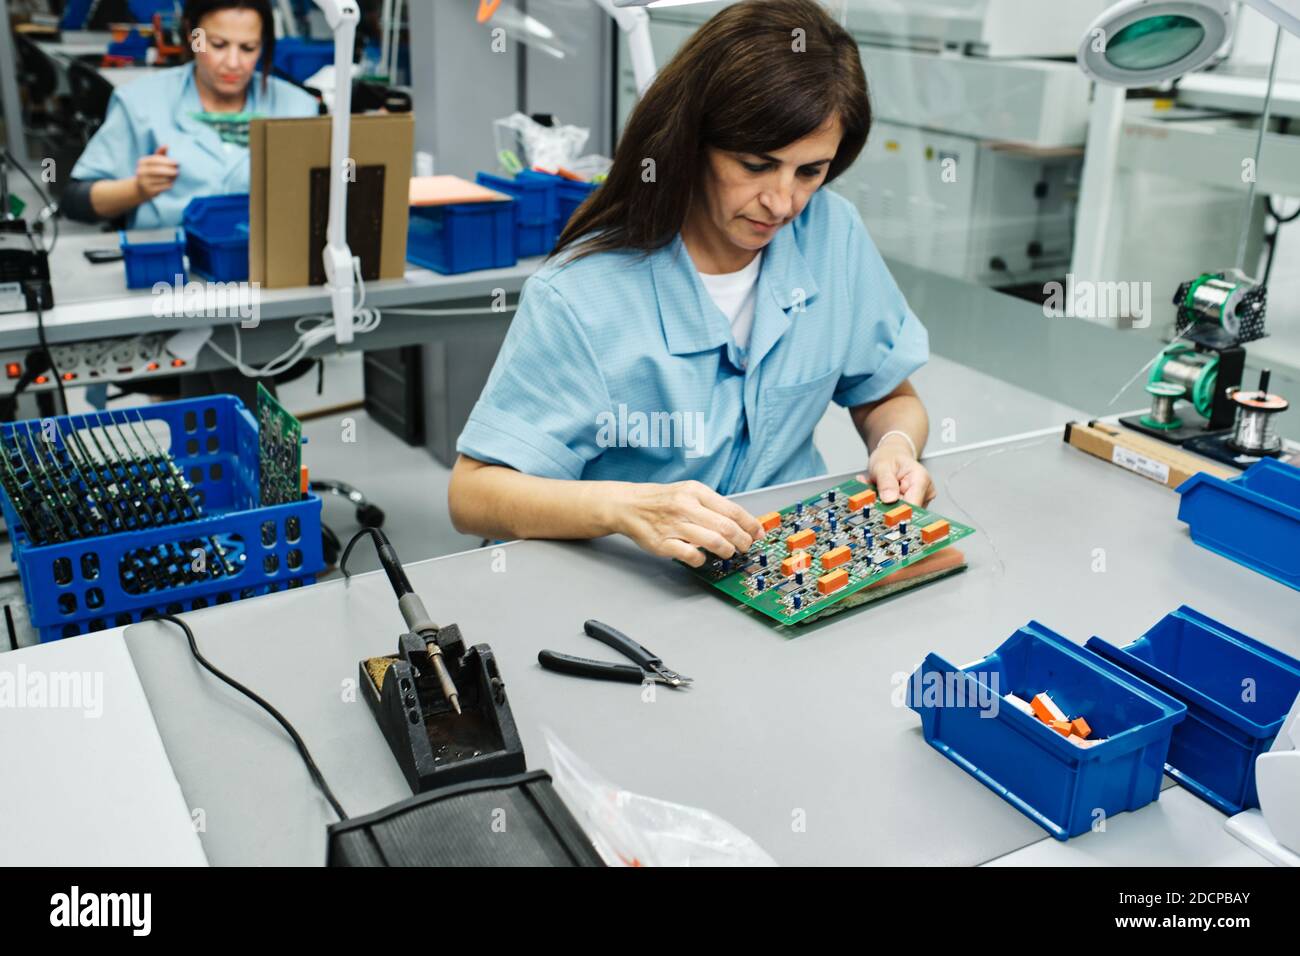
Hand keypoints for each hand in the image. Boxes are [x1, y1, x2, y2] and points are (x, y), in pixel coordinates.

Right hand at [134, 146, 178, 200]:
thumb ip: (160, 154)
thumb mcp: (154, 162)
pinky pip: (161, 187)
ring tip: (175, 176)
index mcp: (142, 162)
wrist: (142, 188)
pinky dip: (168, 185)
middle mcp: (140, 171)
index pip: (154, 160)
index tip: (177, 163)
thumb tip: (166, 145)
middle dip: (168, 170)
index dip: (166, 161)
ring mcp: (143, 181)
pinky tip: (171, 183)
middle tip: (177, 171)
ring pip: (160, 179)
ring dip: (170, 178)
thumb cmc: (151, 171)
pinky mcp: (148, 190)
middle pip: (156, 170)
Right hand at [612, 480, 764, 566]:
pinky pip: (692, 555)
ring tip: (728, 552)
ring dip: (727, 551)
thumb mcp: (688, 492)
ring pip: (713, 541)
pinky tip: (702, 556)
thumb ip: (712, 505)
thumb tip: (742, 522)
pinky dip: (702, 559)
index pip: (732, 509)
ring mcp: (674, 525)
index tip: (759, 533)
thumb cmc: (663, 500)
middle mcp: (686, 506)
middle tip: (746, 546)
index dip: (750, 524)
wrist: (629, 505)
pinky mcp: (663, 543)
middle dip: (743, 540)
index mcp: (695, 492)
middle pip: (726, 527)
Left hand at [859, 435, 934, 506]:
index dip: (896, 509)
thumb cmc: (890, 457)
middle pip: (905, 510)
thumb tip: (889, 499)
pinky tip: (881, 491)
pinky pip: (896, 509)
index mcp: (921, 479)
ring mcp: (920, 499)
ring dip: (883, 502)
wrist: (892, 455)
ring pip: (898, 511)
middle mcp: (925, 491)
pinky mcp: (913, 504)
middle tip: (874, 490)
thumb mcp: (882, 465)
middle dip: (885, 503)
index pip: (912, 504)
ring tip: (878, 487)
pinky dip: (885, 502)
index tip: (881, 507)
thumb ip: (885, 482)